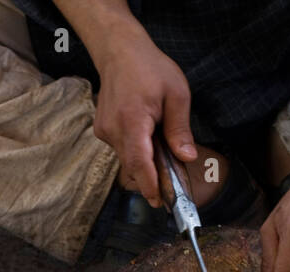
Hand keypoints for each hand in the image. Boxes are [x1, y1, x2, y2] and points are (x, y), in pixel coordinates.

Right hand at [91, 34, 195, 206]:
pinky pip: (121, 149)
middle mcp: (113, 129)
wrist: (119, 52)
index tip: (158, 201)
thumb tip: (187, 158)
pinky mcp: (102, 130)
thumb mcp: (176, 94)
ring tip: (161, 159)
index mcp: (133, 120)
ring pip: (126, 159)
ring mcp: (104, 131)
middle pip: (132, 166)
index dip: (149, 184)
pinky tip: (147, 140)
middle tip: (167, 191)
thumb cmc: (150, 69)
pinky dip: (135, 151)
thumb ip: (179, 129)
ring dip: (143, 163)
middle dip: (149, 180)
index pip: (139, 161)